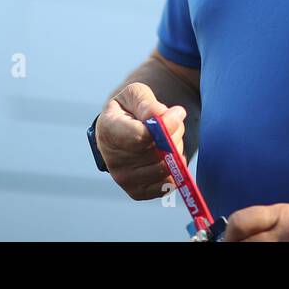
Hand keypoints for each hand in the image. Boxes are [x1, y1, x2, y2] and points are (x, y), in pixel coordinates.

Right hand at [95, 83, 186, 200]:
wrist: (117, 135)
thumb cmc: (128, 110)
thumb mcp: (134, 96)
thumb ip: (147, 103)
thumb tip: (164, 117)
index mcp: (109, 131)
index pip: (140, 136)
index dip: (165, 126)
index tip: (178, 113)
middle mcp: (114, 160)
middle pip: (159, 152)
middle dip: (174, 133)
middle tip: (172, 121)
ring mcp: (125, 179)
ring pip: (167, 167)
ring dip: (176, 150)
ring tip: (167, 138)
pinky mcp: (137, 192)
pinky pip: (168, 184)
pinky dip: (174, 168)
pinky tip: (167, 155)